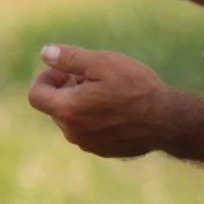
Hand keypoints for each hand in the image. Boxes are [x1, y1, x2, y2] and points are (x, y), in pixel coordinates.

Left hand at [27, 44, 177, 158]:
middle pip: (55, 106)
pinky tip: (118, 108)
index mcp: (68, 109)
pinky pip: (87, 131)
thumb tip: (45, 53)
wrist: (167, 120)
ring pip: (71, 119)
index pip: (36, 95)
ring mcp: (87, 144)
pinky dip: (94, 117)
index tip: (66, 72)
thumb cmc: (136, 88)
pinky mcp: (102, 150)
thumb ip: (69, 58)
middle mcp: (72, 132)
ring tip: (109, 92)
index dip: (46, 78)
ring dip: (81, 103)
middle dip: (67, 89)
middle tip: (94, 77)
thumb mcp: (102, 63)